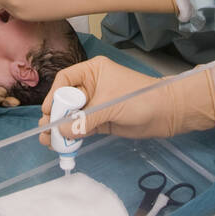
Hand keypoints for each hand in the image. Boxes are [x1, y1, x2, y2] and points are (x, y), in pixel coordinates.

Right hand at [36, 55, 214, 143]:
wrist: (169, 113)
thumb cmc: (140, 98)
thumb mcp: (110, 105)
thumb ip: (85, 119)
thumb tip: (61, 131)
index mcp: (93, 72)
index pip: (65, 80)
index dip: (54, 96)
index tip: (49, 112)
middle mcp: (91, 86)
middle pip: (65, 100)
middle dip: (55, 116)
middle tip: (45, 132)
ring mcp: (96, 105)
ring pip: (72, 116)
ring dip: (61, 128)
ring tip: (49, 142)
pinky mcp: (101, 121)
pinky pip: (81, 128)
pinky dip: (72, 136)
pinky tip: (63, 144)